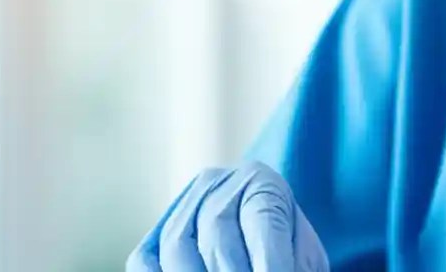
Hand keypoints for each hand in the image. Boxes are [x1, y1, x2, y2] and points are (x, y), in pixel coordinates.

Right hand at [127, 161, 329, 270]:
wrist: (258, 233)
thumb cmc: (286, 249)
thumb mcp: (301, 254)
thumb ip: (292, 264)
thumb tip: (275, 271)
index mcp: (261, 182)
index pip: (263, 219)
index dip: (270, 261)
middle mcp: (216, 186)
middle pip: (217, 232)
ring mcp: (180, 208)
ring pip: (177, 245)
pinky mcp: (153, 237)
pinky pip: (144, 260)